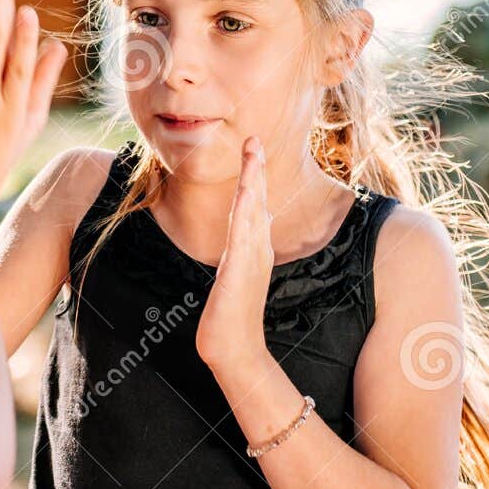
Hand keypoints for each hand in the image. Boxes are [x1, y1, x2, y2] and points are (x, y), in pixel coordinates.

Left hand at [196, 136, 272, 372]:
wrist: (233, 351)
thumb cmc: (231, 317)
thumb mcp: (235, 277)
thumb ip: (243, 253)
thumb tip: (248, 233)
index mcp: (254, 249)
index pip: (254, 206)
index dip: (254, 177)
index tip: (253, 149)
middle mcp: (256, 250)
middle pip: (257, 200)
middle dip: (255, 168)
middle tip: (255, 138)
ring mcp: (250, 259)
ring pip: (252, 211)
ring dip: (253, 179)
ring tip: (253, 151)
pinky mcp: (239, 272)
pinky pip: (243, 235)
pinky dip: (247, 211)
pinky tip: (248, 192)